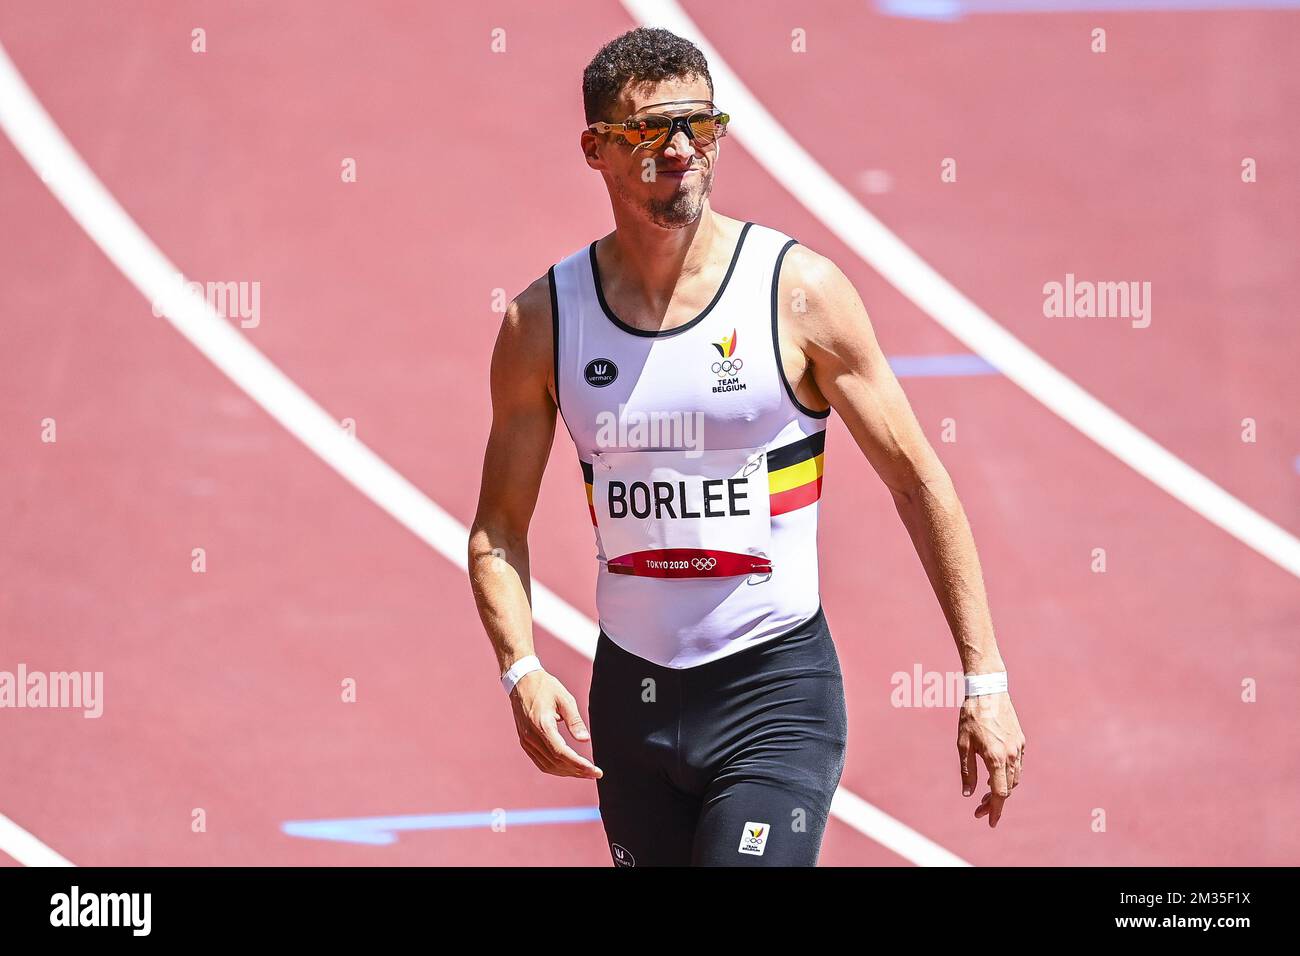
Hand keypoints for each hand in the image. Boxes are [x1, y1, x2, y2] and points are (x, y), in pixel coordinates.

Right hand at [509, 670, 602, 778]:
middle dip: (577, 771)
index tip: (595, 770)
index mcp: (542, 725)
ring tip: (584, 772)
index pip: (561, 753)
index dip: (579, 764)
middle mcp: (532, 736)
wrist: (521, 682)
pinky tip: (568, 768)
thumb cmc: (545, 687)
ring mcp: (526, 741)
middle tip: (595, 773)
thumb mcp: (565, 699)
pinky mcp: (525, 742)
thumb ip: (575, 721)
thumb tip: (585, 739)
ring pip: (548, 766)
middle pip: (556, 763)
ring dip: (567, 772)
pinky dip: (555, 768)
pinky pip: (540, 762)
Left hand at [957, 692, 1024, 827]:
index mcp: (996, 757)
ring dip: (1003, 789)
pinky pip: (1017, 765)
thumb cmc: (971, 715)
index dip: (994, 809)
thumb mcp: (963, 744)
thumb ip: (967, 771)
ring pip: (1015, 778)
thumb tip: (969, 794)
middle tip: (980, 809)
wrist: (988, 689)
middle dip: (995, 802)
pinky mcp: (1021, 741)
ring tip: (986, 794)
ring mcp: (1019, 748)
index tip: (989, 821)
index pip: (999, 793)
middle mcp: (1011, 755)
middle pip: (1008, 789)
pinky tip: (995, 776)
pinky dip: (1009, 775)